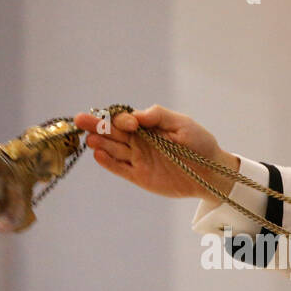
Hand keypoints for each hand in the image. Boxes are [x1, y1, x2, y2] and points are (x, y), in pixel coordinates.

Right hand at [73, 105, 238, 200]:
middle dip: (97, 125)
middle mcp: (139, 141)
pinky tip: (97, 154)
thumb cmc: (200, 144)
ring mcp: (137, 159)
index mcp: (147, 126)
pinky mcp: (139, 176)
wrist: (211, 173)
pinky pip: (120, 169)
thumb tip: (136, 114)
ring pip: (113, 149)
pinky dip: (109, 162)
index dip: (122, 118)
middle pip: (112, 132)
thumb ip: (159, 116)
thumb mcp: (183, 124)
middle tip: (80, 120)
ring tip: (89, 138)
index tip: (128, 123)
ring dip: (100, 143)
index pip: (125, 118)